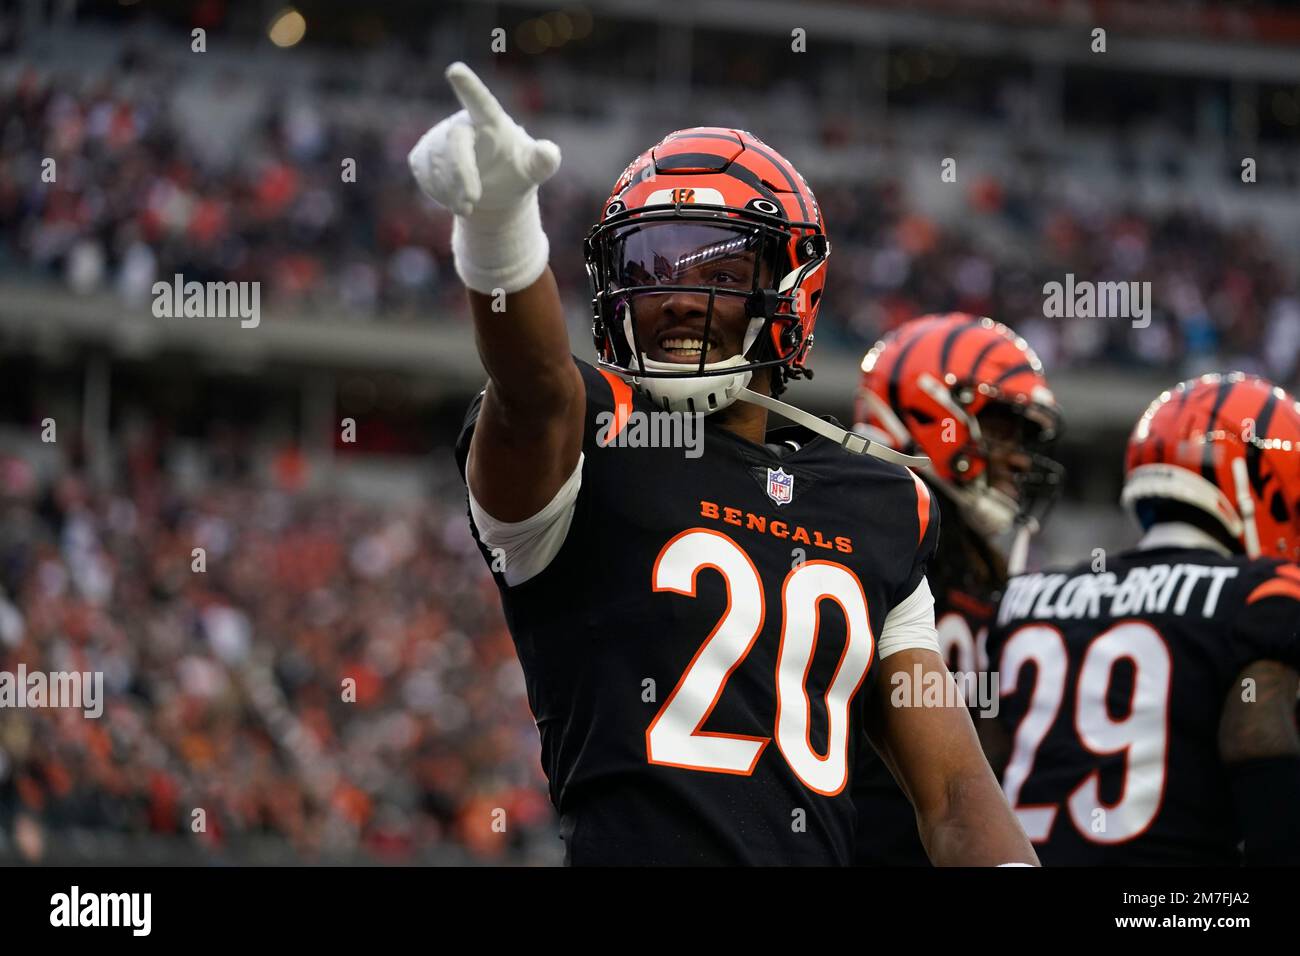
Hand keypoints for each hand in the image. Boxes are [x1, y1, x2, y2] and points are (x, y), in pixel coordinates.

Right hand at [408, 62, 560, 219]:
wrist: (494, 188)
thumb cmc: (516, 169)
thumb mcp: (533, 168)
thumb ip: (543, 161)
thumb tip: (549, 153)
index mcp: (490, 119)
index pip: (480, 101)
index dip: (468, 86)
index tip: (455, 70)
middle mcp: (461, 122)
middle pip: (455, 143)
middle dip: (462, 173)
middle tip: (472, 201)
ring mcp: (438, 137)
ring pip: (437, 163)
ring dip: (451, 191)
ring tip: (468, 207)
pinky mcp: (422, 154)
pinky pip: (424, 172)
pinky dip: (438, 192)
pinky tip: (453, 199)